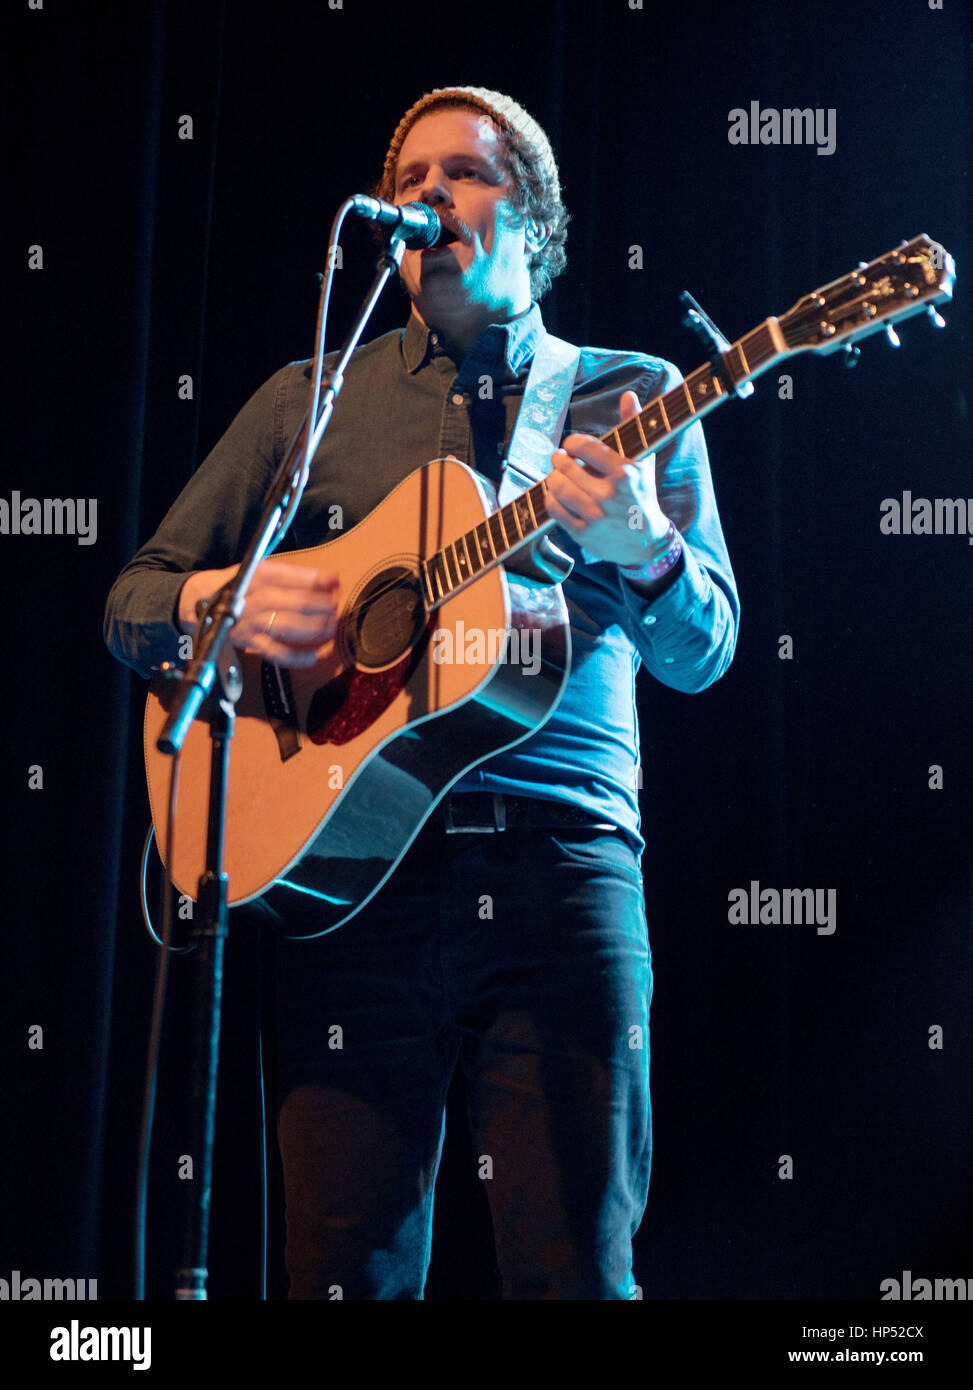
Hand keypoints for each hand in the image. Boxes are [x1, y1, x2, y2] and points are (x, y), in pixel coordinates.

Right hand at [178, 558, 339, 668]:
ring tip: (330, 628)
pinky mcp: (249, 642)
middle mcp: (254, 598)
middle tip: (335, 608)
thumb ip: (295, 576)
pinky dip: (295, 657)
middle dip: (320, 606)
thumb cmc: (237, 584)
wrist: (198, 601)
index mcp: (257, 575)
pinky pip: (274, 652)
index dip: (317, 580)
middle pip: (293, 602)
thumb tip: (331, 579)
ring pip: (287, 626)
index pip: (291, 576)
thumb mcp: (260, 570)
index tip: (336, 582)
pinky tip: (313, 656)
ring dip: (313, 628)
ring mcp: (251, 621)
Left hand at [545, 391, 670, 564]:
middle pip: (564, 466)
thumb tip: (628, 395)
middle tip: (560, 459)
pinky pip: (554, 509)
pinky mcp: (583, 533)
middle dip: (559, 459)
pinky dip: (551, 499)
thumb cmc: (642, 494)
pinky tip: (558, 495)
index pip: (583, 445)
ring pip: (557, 487)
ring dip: (553, 478)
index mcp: (625, 472)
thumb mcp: (643, 460)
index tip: (573, 445)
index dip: (572, 442)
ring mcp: (595, 516)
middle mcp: (610, 494)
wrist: (646, 542)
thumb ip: (634, 426)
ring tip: (558, 475)